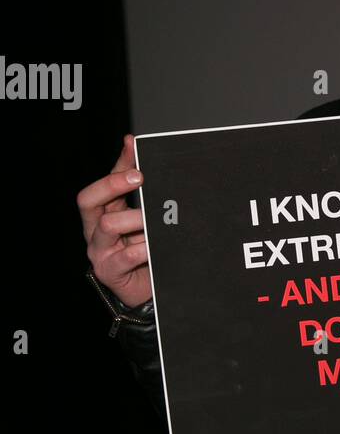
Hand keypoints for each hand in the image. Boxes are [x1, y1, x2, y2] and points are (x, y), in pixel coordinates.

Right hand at [77, 133, 151, 308]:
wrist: (147, 288)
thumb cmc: (143, 249)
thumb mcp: (141, 218)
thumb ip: (138, 189)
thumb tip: (135, 146)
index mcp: (102, 212)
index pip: (102, 183)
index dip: (117, 166)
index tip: (134, 149)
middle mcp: (94, 230)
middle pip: (88, 200)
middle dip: (113, 185)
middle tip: (140, 179)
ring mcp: (98, 251)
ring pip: (107, 225)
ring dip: (136, 219)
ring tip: (156, 220)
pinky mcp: (108, 271)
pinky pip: (123, 256)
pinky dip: (142, 248)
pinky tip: (155, 245)